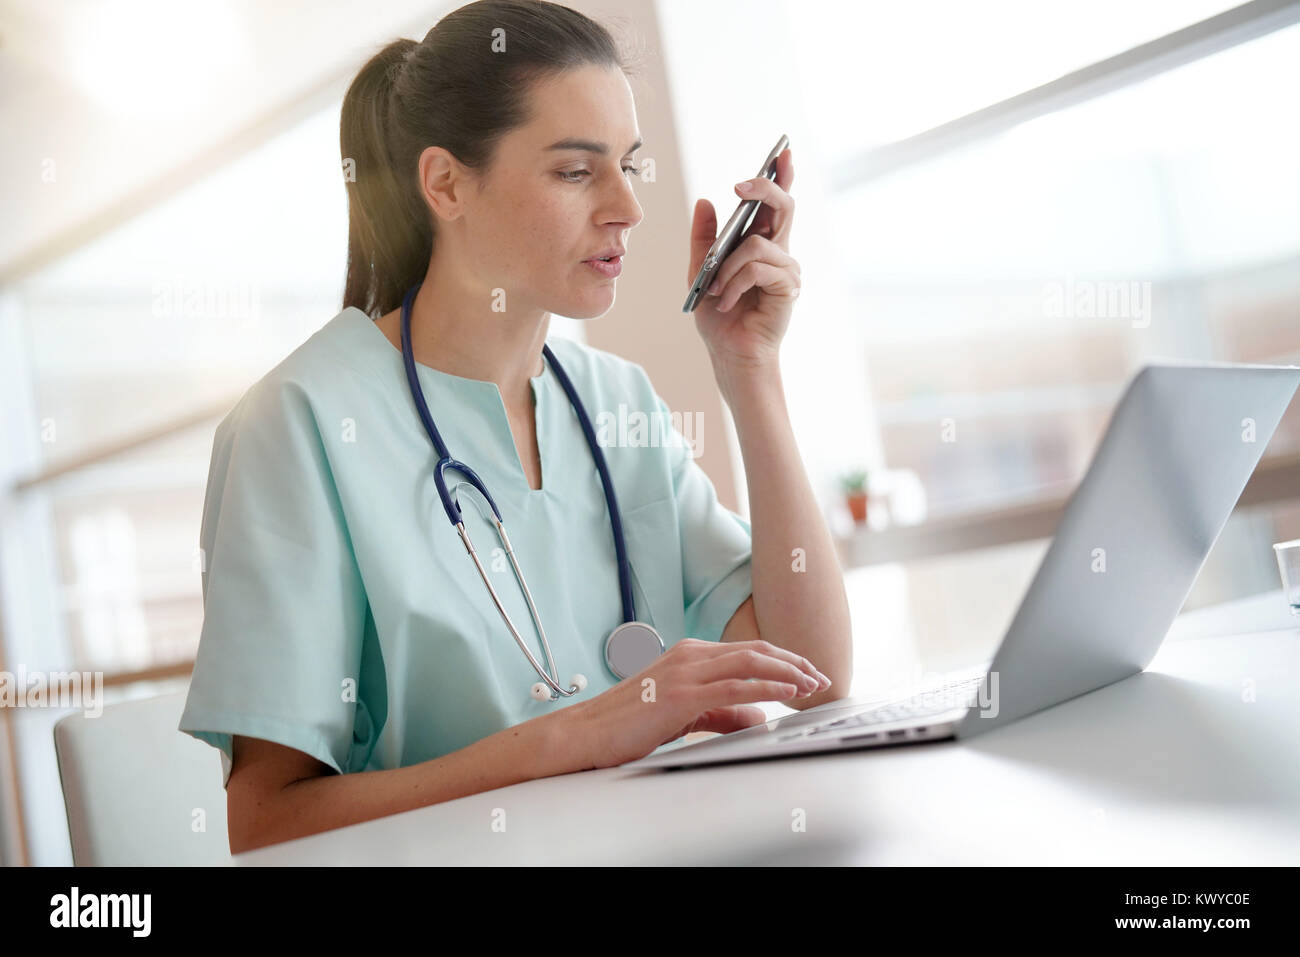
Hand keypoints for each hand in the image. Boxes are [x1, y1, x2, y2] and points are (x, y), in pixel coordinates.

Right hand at [569, 637, 831, 769]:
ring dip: (788, 672)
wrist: (586, 733)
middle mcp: (690, 655)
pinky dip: (767, 687)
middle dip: (793, 662)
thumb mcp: (685, 713)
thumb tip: (758, 717)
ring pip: (749, 662)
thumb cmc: (628, 723)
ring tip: (812, 684)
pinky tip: (788, 693)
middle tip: (820, 676)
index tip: (807, 673)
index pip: (746, 650)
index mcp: (689, 654)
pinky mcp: (681, 695)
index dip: (782, 660)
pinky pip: (734, 687)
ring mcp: (685, 672)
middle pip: (755, 650)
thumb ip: (722, 713)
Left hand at [688, 146, 799, 370]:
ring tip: (716, 289)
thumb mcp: (700, 270)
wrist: (730, 353)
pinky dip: (735, 283)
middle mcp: (779, 251)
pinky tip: (727, 300)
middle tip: (741, 185)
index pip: (775, 203)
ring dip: (728, 266)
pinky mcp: (788, 288)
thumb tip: (705, 200)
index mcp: (760, 243)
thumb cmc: (719, 315)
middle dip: (764, 188)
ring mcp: (787, 269)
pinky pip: (757, 268)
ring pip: (758, 244)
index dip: (782, 175)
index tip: (782, 150)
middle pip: (783, 206)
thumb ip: (704, 238)